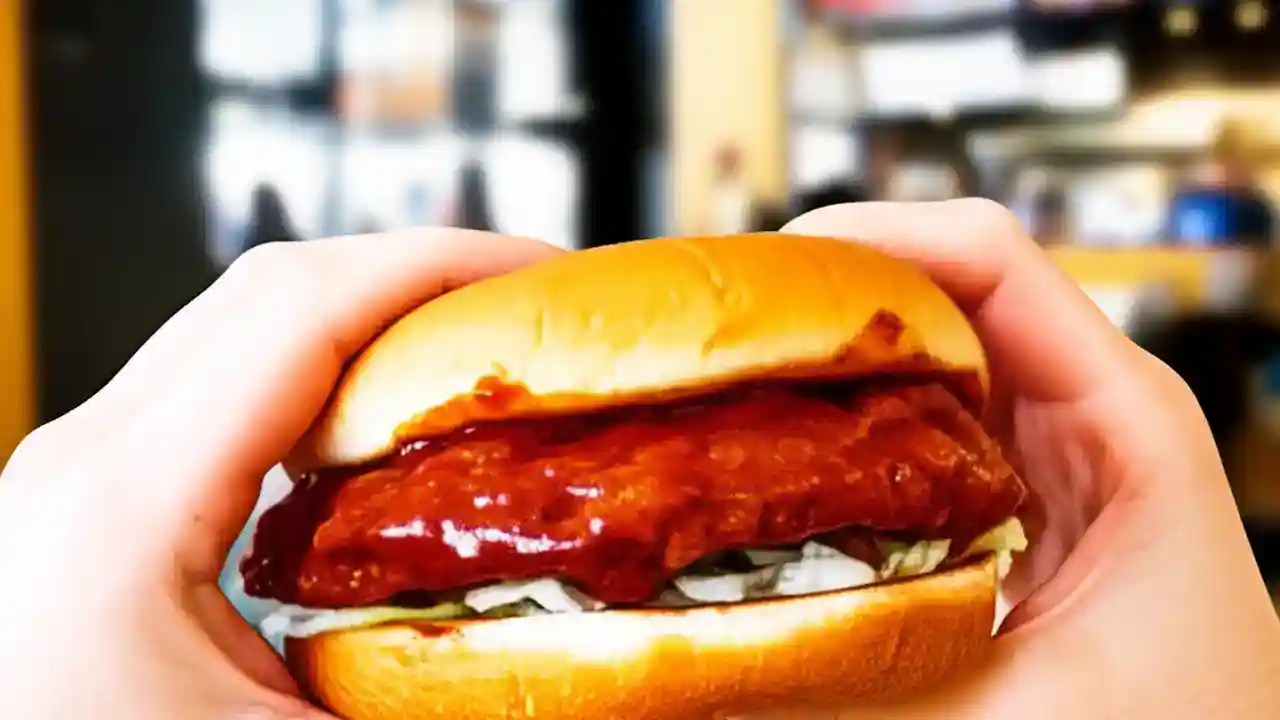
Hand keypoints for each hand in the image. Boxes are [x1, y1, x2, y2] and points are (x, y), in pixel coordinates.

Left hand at [0, 229, 557, 718]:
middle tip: (531, 306)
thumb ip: (450, 690)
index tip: (545, 276)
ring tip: (473, 351)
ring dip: (371, 316)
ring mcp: (84, 469)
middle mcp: (89, 460)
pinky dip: (322, 370)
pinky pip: (221, 382)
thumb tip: (608, 668)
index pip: (304, 310)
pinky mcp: (98, 496)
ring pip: (244, 325)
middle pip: (275, 288)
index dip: (443, 267)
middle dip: (422, 274)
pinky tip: (383, 423)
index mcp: (125, 507)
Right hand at [757, 200, 1279, 718]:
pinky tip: (782, 457)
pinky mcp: (1011, 485)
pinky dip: (846, 421)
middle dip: (821, 300)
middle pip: (939, 291)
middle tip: (716, 342)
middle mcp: (1085, 403)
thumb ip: (854, 674)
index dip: (868, 242)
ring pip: (921, 351)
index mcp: (1124, 414)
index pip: (988, 259)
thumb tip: (701, 650)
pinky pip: (918, 418)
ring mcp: (1046, 440)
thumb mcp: (1012, 711)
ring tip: (726, 386)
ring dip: (827, 361)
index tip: (763, 280)